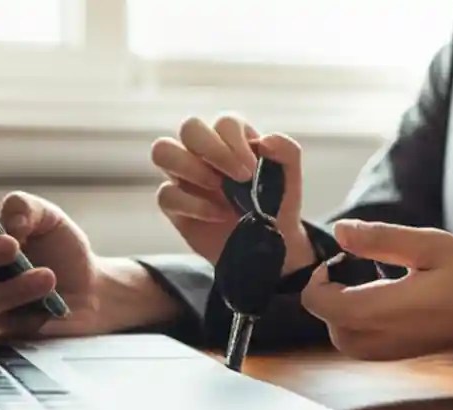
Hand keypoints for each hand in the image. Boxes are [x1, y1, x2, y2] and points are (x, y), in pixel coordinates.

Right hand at [0, 188, 179, 337]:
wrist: (93, 291)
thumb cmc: (64, 253)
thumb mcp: (50, 219)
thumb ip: (26, 209)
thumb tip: (8, 223)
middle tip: (12, 245)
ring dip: (15, 287)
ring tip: (48, 278)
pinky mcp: (1, 330)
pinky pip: (3, 324)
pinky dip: (29, 311)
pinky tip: (51, 303)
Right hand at [150, 114, 314, 273]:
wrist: (268, 244)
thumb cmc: (276, 205)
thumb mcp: (290, 179)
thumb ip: (287, 152)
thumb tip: (265, 140)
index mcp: (232, 138)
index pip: (224, 123)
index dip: (235, 142)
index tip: (252, 170)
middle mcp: (203, 151)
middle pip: (190, 127)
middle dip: (213, 149)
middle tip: (239, 178)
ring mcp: (184, 175)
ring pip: (163, 151)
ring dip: (191, 168)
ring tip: (219, 189)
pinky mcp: (174, 203)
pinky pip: (166, 194)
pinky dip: (193, 205)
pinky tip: (217, 215)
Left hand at [301, 220, 452, 385]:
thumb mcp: (432, 246)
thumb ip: (381, 238)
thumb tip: (339, 229)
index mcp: (380, 312)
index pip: (317, 300)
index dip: (321, 273)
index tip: (347, 254)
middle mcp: (376, 341)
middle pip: (324, 318)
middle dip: (332, 290)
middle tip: (361, 263)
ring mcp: (384, 356)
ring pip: (340, 334)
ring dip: (345, 306)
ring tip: (378, 278)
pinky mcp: (395, 361)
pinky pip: (360, 343)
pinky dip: (361, 321)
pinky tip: (392, 298)